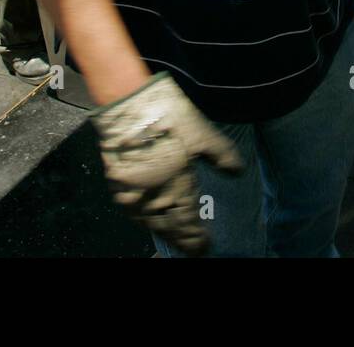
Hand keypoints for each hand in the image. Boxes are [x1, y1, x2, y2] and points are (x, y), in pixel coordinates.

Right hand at [90, 72, 243, 255]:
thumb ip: (221, 155)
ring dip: (162, 232)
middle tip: (191, 249)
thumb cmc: (170, 118)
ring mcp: (132, 193)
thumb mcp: (203, 134)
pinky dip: (142, 219)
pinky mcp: (116, 183)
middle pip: (168, 227)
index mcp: (177, 188)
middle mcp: (154, 197)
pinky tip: (147, 219)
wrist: (129, 105)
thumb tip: (237, 172)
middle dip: (181, 239)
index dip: (196, 238)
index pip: (188, 222)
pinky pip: (131, 210)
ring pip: (148, 222)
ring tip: (172, 239)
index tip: (205, 247)